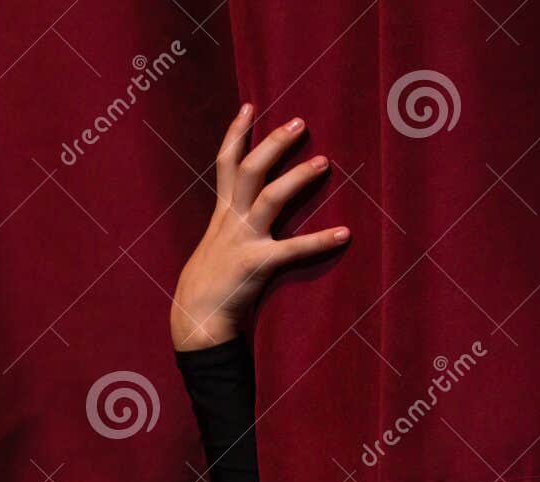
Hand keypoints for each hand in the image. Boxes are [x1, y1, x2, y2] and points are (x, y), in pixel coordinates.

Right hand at [171, 105, 350, 350]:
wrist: (196, 318)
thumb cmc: (209, 283)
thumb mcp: (215, 245)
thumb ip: (232, 225)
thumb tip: (247, 211)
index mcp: (222, 214)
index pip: (226, 163)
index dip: (236, 133)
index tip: (249, 105)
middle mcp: (231, 220)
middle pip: (249, 170)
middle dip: (273, 144)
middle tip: (299, 122)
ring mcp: (243, 240)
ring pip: (270, 198)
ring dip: (297, 178)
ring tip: (324, 162)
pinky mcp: (256, 264)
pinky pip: (292, 249)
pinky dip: (319, 241)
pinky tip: (344, 233)